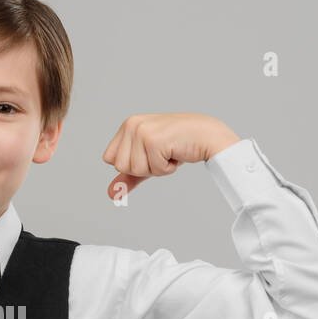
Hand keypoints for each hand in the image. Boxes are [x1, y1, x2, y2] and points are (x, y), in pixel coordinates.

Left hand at [102, 112, 239, 199]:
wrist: (207, 135)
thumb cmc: (178, 145)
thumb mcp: (148, 161)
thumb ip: (128, 176)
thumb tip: (111, 194)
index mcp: (127, 125)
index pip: (110, 159)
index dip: (131, 164)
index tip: (150, 153)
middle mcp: (132, 124)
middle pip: (120, 166)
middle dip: (143, 168)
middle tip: (161, 154)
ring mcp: (142, 131)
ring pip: (135, 170)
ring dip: (156, 168)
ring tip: (168, 153)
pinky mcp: (154, 141)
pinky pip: (153, 170)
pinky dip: (167, 168)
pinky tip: (175, 153)